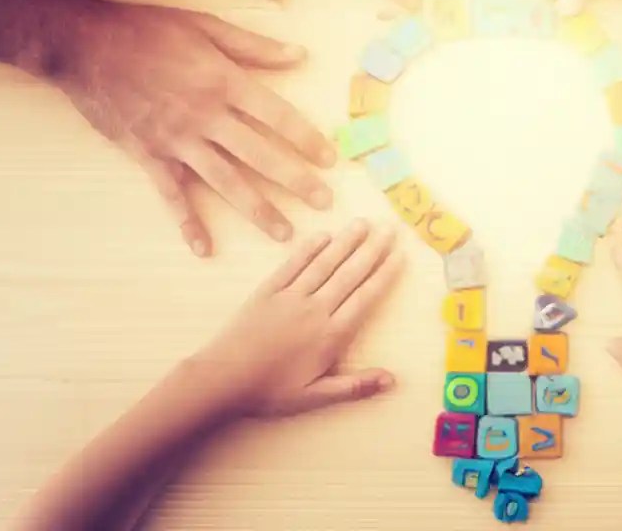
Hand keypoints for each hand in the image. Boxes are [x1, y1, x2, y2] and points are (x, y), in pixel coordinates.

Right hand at [56, 1, 333, 255]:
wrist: (83, 45)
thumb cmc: (145, 30)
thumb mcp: (204, 26)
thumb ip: (253, 46)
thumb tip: (299, 55)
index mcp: (223, 82)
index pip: (277, 116)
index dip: (306, 139)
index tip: (330, 159)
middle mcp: (205, 116)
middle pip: (259, 154)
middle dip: (295, 181)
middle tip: (324, 203)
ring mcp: (176, 140)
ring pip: (225, 181)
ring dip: (256, 210)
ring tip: (285, 234)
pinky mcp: (148, 155)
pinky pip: (172, 194)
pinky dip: (187, 223)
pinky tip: (203, 248)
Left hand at [193, 219, 401, 416]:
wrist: (222, 378)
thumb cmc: (270, 391)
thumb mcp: (314, 397)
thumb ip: (354, 386)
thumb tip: (393, 379)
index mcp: (330, 335)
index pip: (364, 298)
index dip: (384, 275)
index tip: (399, 256)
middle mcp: (315, 309)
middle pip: (349, 274)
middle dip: (371, 250)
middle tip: (389, 229)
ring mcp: (290, 297)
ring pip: (324, 264)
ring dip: (345, 242)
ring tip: (362, 223)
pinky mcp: (268, 291)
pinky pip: (292, 264)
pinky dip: (308, 249)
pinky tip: (323, 235)